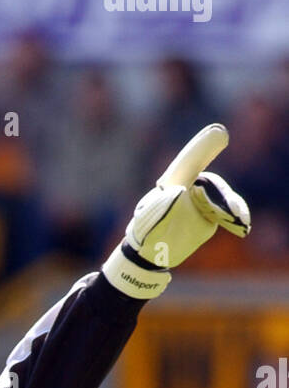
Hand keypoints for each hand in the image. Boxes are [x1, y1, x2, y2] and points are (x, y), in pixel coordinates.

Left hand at [103, 124, 250, 298]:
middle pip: (211, 184)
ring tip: (238, 219)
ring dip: (232, 206)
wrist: (151, 254)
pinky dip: (237, 217)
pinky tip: (242, 226)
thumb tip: (181, 192)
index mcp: (173, 183)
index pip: (188, 163)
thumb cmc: (145, 235)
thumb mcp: (147, 223)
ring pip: (222, 198)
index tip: (221, 133)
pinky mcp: (211, 216)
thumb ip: (160, 208)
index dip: (203, 148)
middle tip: (230, 209)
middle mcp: (190, 188)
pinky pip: (228, 213)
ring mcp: (202, 201)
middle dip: (221, 193)